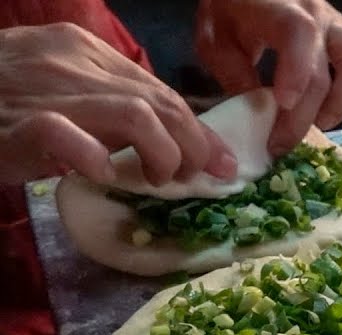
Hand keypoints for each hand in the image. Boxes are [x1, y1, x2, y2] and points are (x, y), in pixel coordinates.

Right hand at [0, 23, 235, 185]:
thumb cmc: (5, 101)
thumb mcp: (64, 91)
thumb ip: (111, 104)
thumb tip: (177, 140)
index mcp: (83, 49)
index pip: (158, 88)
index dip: (198, 129)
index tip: (221, 161)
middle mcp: (70, 62)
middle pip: (157, 102)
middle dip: (193, 144)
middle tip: (201, 176)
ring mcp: (45, 90)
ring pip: (132, 114)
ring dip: (162, 153)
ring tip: (161, 179)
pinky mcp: (20, 123)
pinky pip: (65, 136)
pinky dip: (94, 157)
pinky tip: (104, 174)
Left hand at [195, 0, 341, 154]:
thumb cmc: (229, 15)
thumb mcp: (215, 42)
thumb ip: (235, 74)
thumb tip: (261, 113)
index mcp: (279, 10)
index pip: (298, 36)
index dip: (297, 73)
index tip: (283, 106)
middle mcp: (314, 14)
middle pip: (326, 67)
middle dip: (307, 113)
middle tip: (283, 144)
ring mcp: (336, 21)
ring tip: (323, 124)